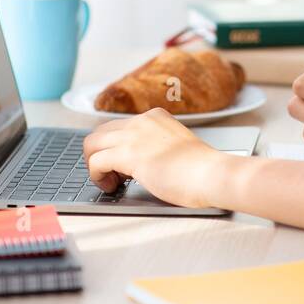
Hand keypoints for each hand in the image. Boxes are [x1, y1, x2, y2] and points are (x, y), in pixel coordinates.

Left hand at [81, 108, 228, 208]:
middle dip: (98, 154)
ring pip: (92, 144)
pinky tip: (111, 186)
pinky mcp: (128, 154)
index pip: (117, 127)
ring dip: (94, 165)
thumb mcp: (175, 146)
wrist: (211, 174)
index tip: (119, 166)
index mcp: (154, 117)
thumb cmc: (201, 169)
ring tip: (110, 182)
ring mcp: (134, 135)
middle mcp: (141, 121)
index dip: (113, 148)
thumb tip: (137, 162)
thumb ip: (155, 146)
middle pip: (99, 133)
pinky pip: (95, 161)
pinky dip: (97, 176)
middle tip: (110, 175)